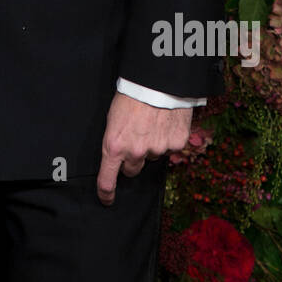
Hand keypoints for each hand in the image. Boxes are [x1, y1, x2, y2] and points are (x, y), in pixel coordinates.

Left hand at [96, 92, 190, 206]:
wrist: (157, 82)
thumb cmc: (130, 96)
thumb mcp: (112, 119)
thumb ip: (115, 141)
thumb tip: (118, 154)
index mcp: (114, 147)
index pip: (107, 180)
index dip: (106, 193)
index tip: (106, 199)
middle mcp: (135, 152)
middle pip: (132, 170)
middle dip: (132, 160)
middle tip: (134, 140)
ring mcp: (157, 150)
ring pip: (152, 157)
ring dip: (151, 146)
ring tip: (151, 123)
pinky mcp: (175, 144)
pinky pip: (170, 147)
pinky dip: (167, 138)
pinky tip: (165, 122)